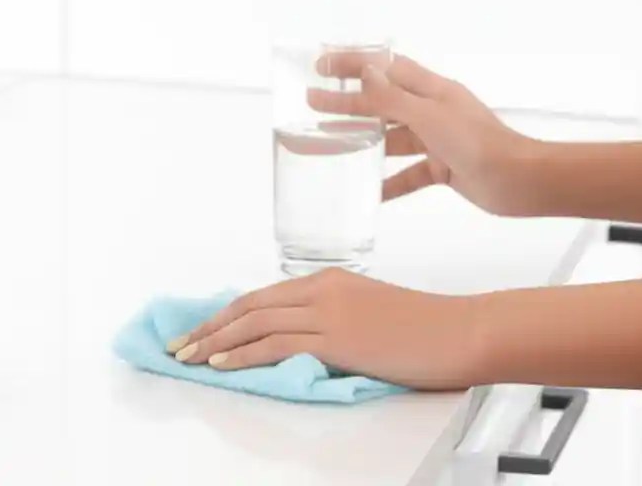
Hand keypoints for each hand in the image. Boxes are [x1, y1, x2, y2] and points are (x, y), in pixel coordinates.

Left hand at [167, 268, 486, 389]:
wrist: (462, 331)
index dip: (226, 314)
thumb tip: (298, 344)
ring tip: (188, 357)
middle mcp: (322, 288)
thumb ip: (332, 322)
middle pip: (249, 305)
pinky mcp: (337, 336)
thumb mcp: (369, 315)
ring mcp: (329, 311)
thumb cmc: (426, 329)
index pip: (263, 296)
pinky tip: (222, 363)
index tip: (201, 330)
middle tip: (178, 345)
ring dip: (215, 342)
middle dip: (209, 327)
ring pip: (255, 322)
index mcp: (329, 279)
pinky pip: (277, 343)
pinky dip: (243, 353)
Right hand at [308, 54, 544, 216]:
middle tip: (312, 103)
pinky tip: (369, 192)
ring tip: (327, 142)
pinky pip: (407, 174)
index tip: (322, 66)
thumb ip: (392, 97)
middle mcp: (431, 110)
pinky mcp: (441, 168)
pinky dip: (388, 182)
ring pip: (390, 137)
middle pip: (381, 102)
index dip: (353, 63)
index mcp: (431, 89)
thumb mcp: (429, 116)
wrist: (519, 181)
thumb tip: (363, 71)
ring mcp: (436, 140)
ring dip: (360, 139)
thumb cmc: (479, 143)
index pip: (385, 67)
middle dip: (346, 102)